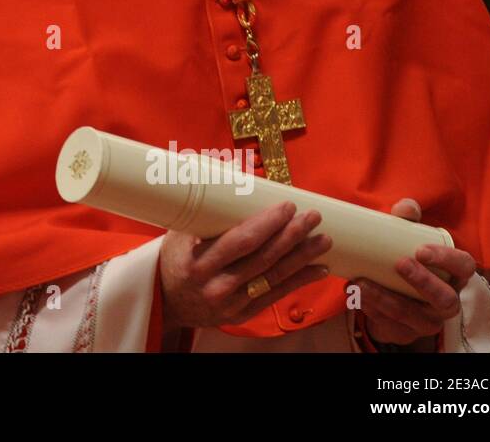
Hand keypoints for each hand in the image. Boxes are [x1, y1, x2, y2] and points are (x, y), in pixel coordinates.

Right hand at [159, 201, 331, 330]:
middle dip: (291, 236)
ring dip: (303, 257)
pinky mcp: (242, 314)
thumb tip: (233, 174)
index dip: (267, 224)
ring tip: (324, 239)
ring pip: (274, 278)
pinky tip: (319, 269)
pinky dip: (300, 281)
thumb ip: (205, 212)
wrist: (166, 301)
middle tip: (312, 217)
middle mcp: (216, 285)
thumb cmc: (175, 258)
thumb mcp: (179, 233)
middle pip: (263, 258)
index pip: (240, 241)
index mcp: (198, 262)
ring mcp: (231, 303)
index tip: (286, 206)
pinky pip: (276, 296)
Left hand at [354, 198, 474, 348]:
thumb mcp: (407, 239)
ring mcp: (428, 321)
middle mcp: (447, 301)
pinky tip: (355, 295)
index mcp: (454, 275)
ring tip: (360, 281)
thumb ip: (407, 221)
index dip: (447, 260)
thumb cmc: (405, 258)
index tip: (420, 250)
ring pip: (413, 315)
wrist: (391, 293)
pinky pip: (391, 325)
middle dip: (422, 282)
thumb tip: (405, 207)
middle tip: (398, 264)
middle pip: (445, 298)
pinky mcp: (407, 333)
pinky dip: (371, 310)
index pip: (464, 267)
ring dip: (385, 298)